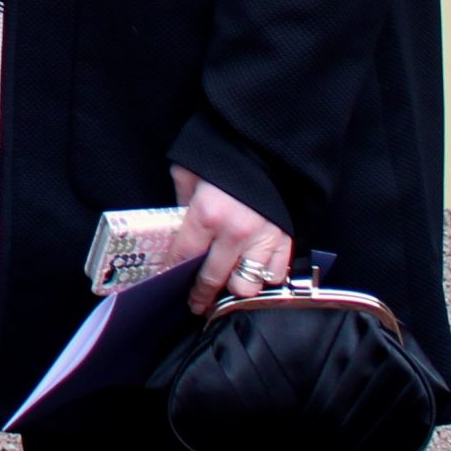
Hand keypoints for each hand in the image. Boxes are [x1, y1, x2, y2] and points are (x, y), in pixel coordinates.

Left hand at [167, 162, 293, 314]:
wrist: (264, 145)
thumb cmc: (222, 157)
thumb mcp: (187, 172)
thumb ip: (181, 202)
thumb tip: (176, 225)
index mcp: (206, 214)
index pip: (183, 255)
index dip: (172, 272)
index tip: (166, 284)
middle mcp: (235, 233)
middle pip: (215, 279)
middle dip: (201, 296)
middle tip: (195, 304)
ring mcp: (263, 239)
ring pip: (248, 285)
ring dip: (235, 291)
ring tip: (225, 293)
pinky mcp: (285, 239)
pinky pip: (276, 275)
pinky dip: (264, 279)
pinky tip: (253, 277)